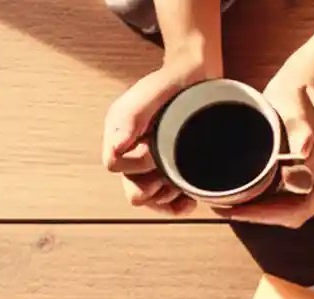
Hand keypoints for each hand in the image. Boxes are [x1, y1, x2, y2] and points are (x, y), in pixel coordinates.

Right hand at [101, 52, 213, 215]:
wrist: (197, 78)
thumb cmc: (172, 82)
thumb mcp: (151, 94)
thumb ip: (131, 118)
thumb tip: (116, 152)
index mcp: (119, 133)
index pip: (116, 166)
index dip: (137, 164)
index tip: (157, 149)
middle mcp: (131, 151)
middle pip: (132, 189)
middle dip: (153, 188)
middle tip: (173, 174)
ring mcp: (151, 163)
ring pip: (150, 199)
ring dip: (167, 197)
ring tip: (185, 185)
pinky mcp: (171, 169)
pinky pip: (165, 201)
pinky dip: (176, 206)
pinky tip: (189, 202)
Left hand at [217, 48, 313, 227]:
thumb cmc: (305, 88)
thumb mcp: (298, 104)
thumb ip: (301, 130)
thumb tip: (304, 153)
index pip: (296, 209)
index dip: (263, 214)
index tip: (232, 208)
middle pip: (295, 214)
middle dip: (259, 216)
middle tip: (224, 207)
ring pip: (294, 208)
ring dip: (264, 210)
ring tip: (232, 201)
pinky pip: (294, 195)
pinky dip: (271, 199)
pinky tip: (250, 189)